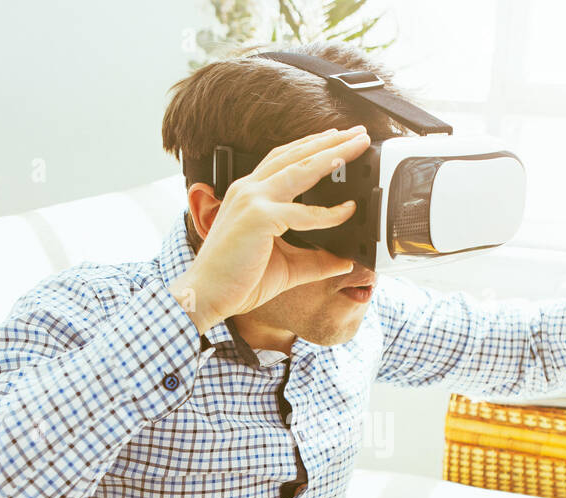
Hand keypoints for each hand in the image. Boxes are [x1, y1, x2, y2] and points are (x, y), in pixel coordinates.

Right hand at [168, 126, 370, 331]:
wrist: (207, 295)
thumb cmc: (237, 280)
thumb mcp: (287, 268)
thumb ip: (316, 262)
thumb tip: (345, 261)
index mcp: (250, 194)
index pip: (285, 159)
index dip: (313, 147)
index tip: (338, 140)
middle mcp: (250, 190)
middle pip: (295, 154)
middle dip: (330, 140)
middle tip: (358, 133)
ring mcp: (252, 200)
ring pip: (300, 168)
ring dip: (332, 154)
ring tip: (357, 145)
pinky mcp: (258, 218)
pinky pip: (302, 212)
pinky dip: (327, 212)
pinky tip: (348, 211)